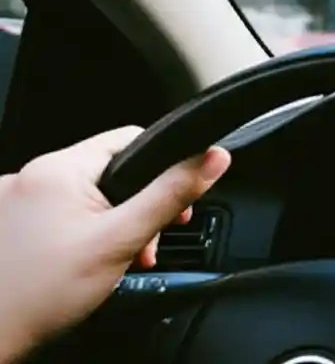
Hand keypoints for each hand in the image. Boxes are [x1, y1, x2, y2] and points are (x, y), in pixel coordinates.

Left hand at [0, 126, 229, 360]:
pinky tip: (85, 259)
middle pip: (109, 173)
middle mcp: (29, 176)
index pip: (128, 140)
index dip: (163, 167)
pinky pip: (59, 213)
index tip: (177, 202)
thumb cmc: (43, 294)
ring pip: (85, 196)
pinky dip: (80, 232)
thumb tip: (212, 158)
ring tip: (117, 258)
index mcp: (58, 168)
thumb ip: (170, 194)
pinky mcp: (8, 223)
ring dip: (111, 223)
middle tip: (147, 243)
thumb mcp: (122, 240)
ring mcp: (12, 200)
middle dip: (137, 207)